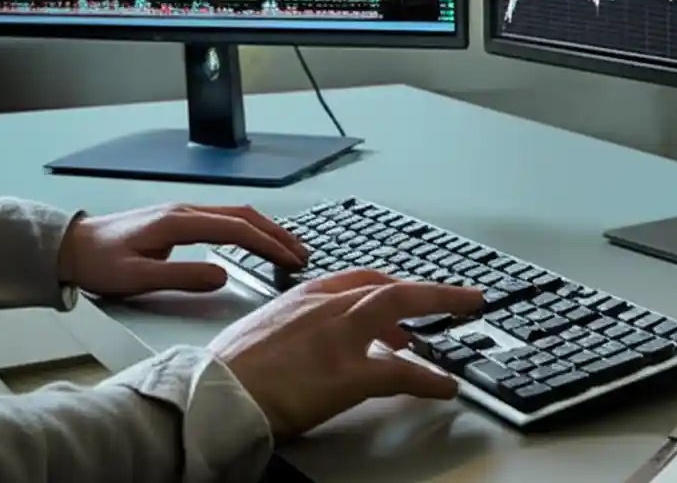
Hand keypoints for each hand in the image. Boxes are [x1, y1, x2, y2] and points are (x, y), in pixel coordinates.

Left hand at [58, 204, 308, 296]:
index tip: (290, 261)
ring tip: (287, 249)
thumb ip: (182, 277)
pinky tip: (256, 242)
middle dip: (277, 234)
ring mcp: (182, 213)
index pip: (236, 229)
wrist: (69, 247)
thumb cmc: (98, 263)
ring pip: (236, 215)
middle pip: (244, 215)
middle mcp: (184, 211)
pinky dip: (248, 230)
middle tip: (302, 254)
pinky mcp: (178, 221)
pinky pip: (224, 220)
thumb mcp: (137, 278)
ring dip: (265, 230)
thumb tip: (222, 276)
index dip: (268, 245)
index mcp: (178, 222)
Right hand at [208, 269, 483, 439]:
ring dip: (440, 307)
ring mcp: (339, 337)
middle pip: (389, 285)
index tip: (406, 288)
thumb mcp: (260, 333)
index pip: (357, 279)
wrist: (211, 397)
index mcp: (301, 297)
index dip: (388, 284)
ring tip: (465, 313)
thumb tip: (303, 344)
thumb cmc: (227, 373)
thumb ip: (291, 328)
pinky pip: (402, 372)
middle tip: (456, 296)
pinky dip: (429, 378)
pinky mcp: (347, 374)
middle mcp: (324, 307)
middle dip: (427, 289)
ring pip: (402, 308)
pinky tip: (445, 386)